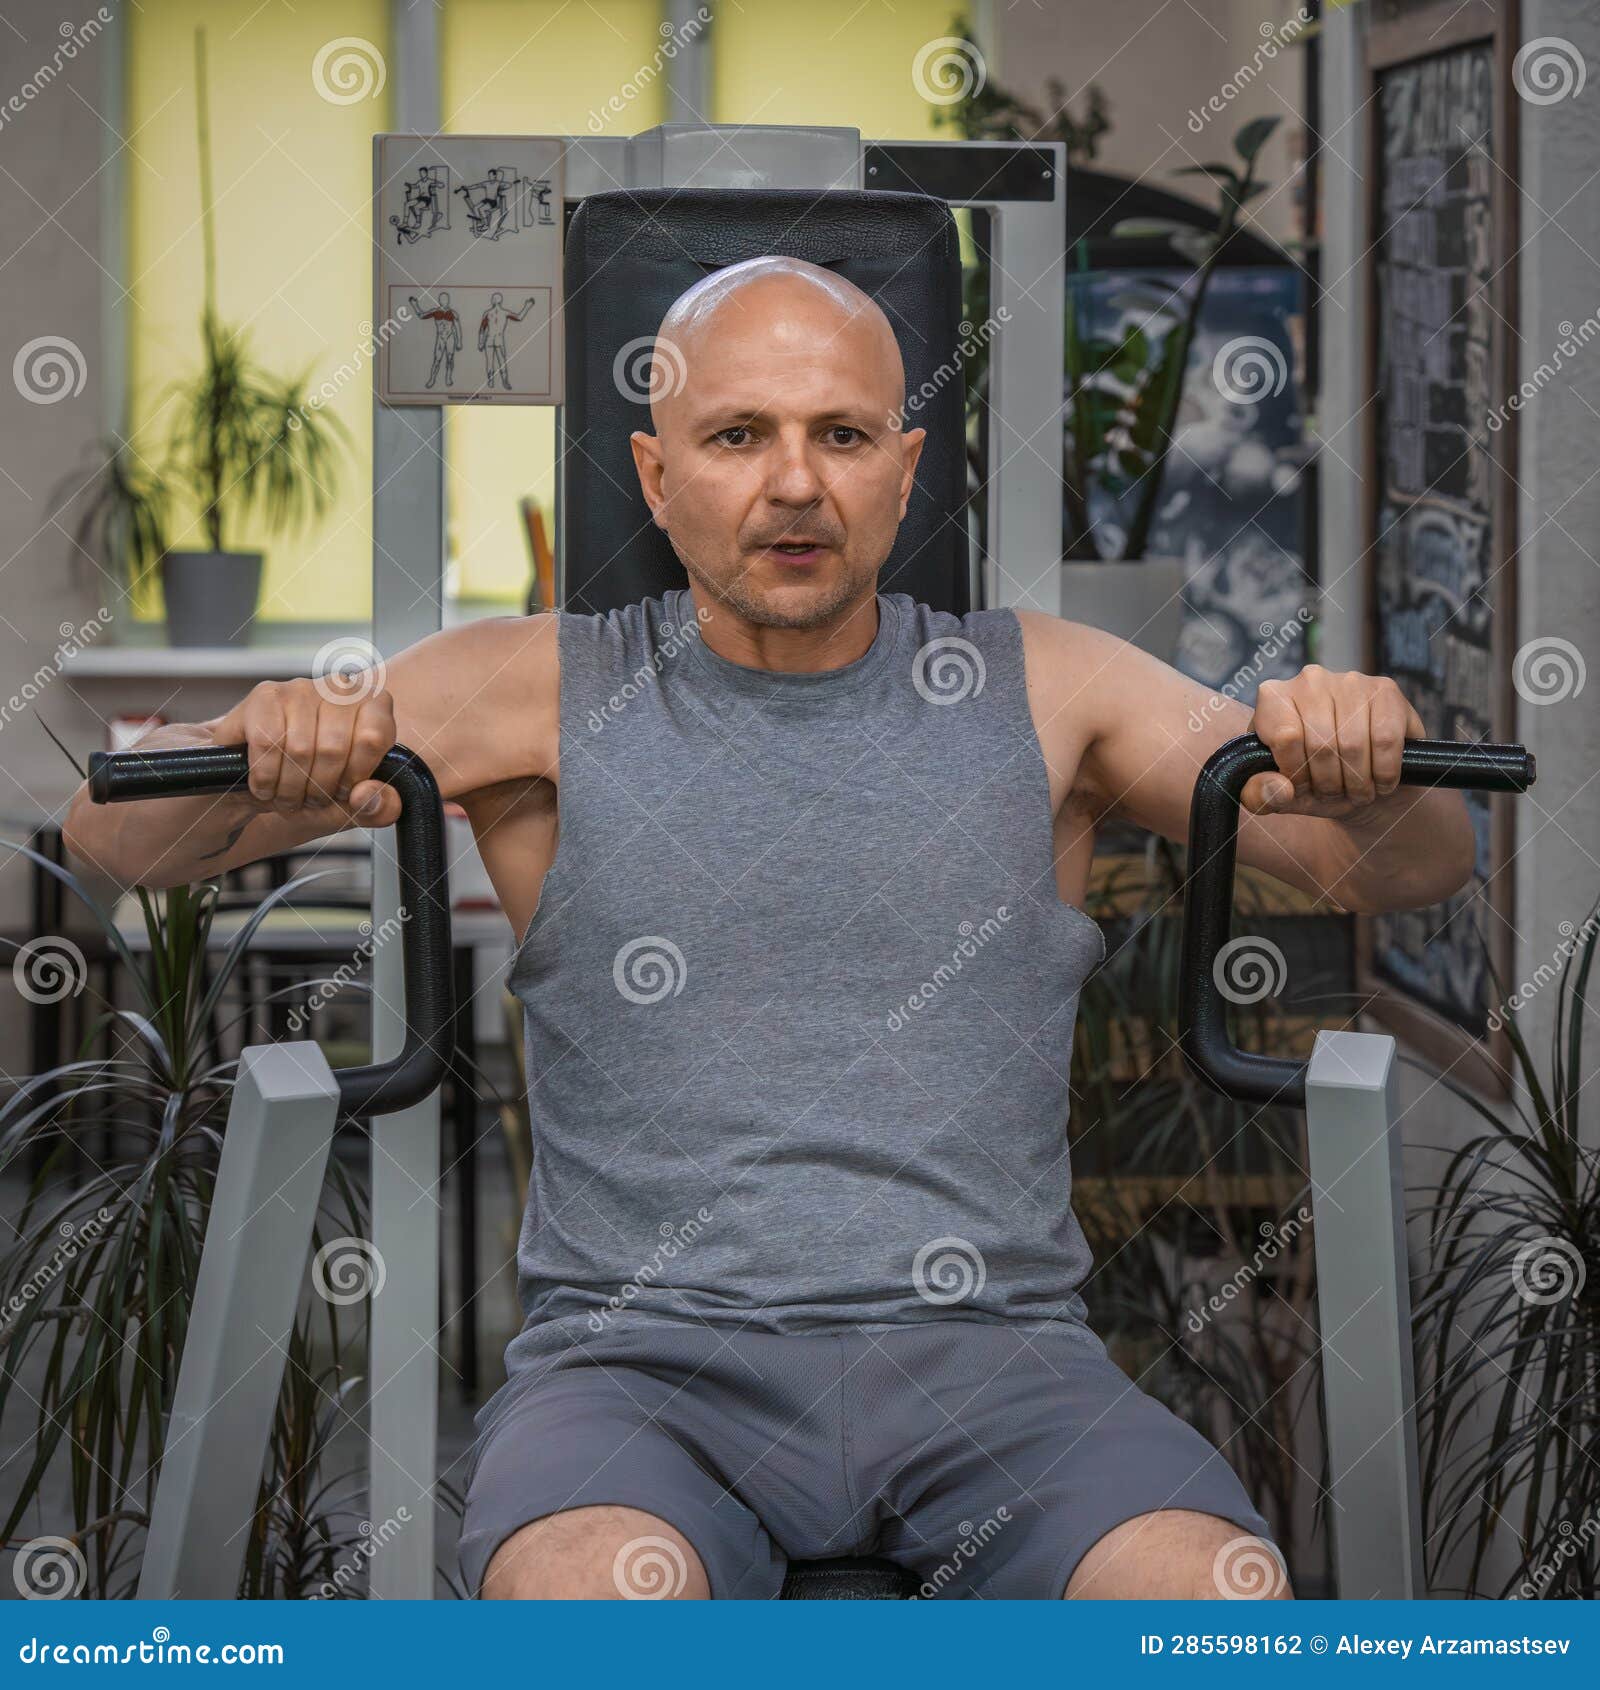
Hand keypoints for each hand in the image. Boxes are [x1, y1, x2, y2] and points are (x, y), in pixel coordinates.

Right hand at [213, 676, 401, 825]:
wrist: (263, 782)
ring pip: (299, 748)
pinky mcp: (265, 696)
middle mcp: (340, 689)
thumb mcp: (357, 806)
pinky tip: (265, 786)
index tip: (344, 791)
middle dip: (319, 788)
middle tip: (311, 801)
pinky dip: (264, 777)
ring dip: (290, 788)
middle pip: (334, 748)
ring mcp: (301, 688)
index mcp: (374, 706)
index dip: (356, 775)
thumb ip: (381, 806)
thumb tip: (367, 795)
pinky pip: (266, 743)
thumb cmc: (317, 786)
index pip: (374, 737)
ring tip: (288, 797)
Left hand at [1244, 666, 1424, 822]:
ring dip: (1357, 782)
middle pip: (1320, 744)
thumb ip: (1261, 795)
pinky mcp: (1386, 690)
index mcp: (1273, 698)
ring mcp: (1349, 681)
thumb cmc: (1314, 780)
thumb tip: (1278, 789)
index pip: (1284, 738)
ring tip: (1357, 791)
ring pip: (1353, 744)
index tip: (1303, 788)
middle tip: (1335, 793)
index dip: (1296, 774)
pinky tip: (1381, 780)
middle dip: (1328, 783)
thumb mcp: (1279, 794)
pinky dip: (1384, 772)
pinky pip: (1385, 740)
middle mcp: (1309, 681)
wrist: (1362, 777)